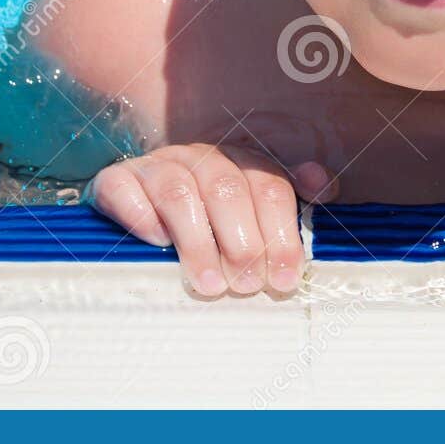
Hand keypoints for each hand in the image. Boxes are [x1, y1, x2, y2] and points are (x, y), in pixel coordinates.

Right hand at [85, 143, 336, 296]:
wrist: (138, 203)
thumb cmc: (208, 218)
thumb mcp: (253, 207)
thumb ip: (290, 200)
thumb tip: (328, 188)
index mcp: (241, 161)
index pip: (270, 188)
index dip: (282, 234)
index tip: (286, 279)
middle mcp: (201, 157)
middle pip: (228, 191)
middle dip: (244, 244)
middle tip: (248, 286)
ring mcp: (157, 165)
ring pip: (180, 193)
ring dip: (197, 242)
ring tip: (210, 286)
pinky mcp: (116, 180)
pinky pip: (125, 188)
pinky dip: (142, 215)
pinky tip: (157, 243)